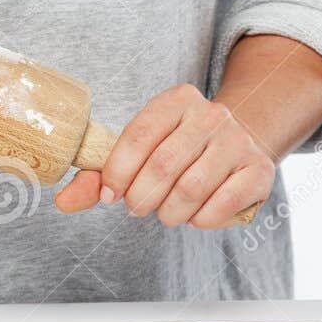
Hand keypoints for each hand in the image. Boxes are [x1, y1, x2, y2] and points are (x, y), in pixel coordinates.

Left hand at [54, 82, 276, 228]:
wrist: (242, 138)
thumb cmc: (181, 147)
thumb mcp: (143, 147)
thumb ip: (102, 174)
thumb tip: (62, 202)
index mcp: (177, 100)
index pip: (139, 135)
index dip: (117, 171)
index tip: (110, 194)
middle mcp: (210, 115)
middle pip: (163, 166)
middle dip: (141, 197)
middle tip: (136, 207)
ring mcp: (238, 142)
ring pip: (190, 189)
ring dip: (169, 212)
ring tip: (165, 212)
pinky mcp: (258, 171)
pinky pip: (220, 206)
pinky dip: (198, 221)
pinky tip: (193, 215)